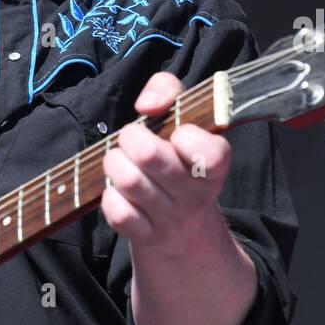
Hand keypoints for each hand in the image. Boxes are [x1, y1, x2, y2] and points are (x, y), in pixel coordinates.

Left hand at [101, 72, 231, 249]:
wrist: (181, 223)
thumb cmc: (176, 155)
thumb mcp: (182, 116)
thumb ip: (167, 89)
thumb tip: (147, 105)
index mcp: (214, 165)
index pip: (209, 153)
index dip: (186, 136)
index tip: (176, 132)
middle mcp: (196, 194)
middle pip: (150, 156)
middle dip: (130, 137)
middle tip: (131, 138)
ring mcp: (171, 218)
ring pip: (128, 182)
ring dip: (114, 162)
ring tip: (120, 160)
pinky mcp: (147, 235)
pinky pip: (119, 213)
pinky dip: (109, 195)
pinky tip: (117, 190)